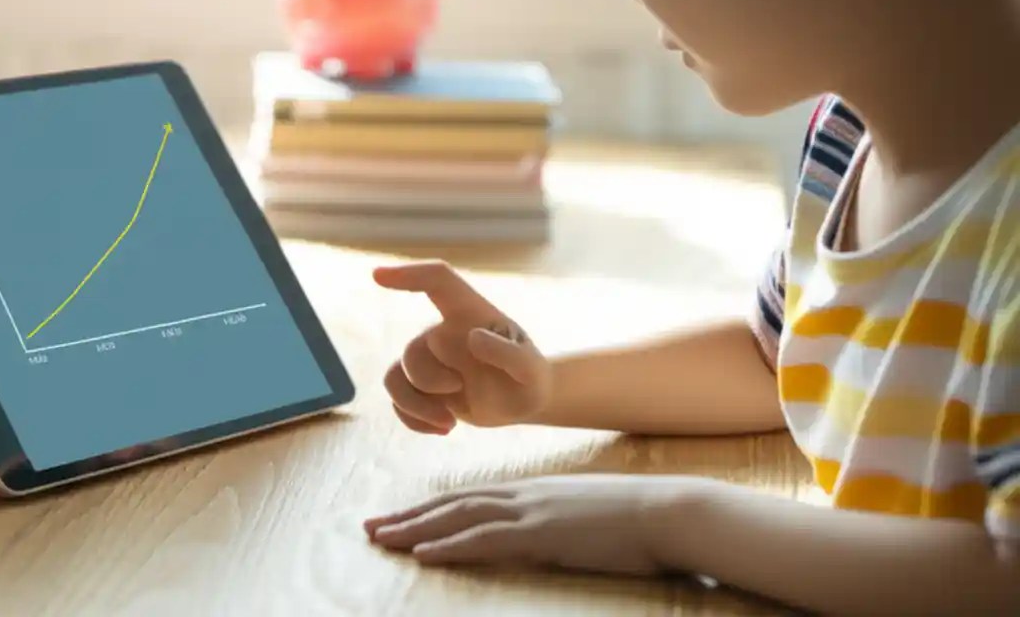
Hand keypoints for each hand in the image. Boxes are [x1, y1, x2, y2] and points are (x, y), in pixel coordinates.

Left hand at [364, 474, 701, 575]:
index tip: (402, 515)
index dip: (432, 506)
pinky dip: (449, 545)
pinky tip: (422, 553)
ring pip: (458, 517)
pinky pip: (484, 540)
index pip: (470, 496)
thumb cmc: (640, 518)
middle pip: (453, 502)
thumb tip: (550, 533)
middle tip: (371, 527)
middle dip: (409, 514)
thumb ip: (562, 519)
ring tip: (381, 539)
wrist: (671, 511)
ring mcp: (532, 512)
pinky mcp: (543, 534)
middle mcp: (525, 495)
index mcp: (535, 490)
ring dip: (415, 529)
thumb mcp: (590, 514)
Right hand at [373, 261, 551, 432]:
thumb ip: (509, 354)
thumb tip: (472, 337)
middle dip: (428, 381)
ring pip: (395, 377)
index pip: (437, 282)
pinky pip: (398, 400)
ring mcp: (430, 360)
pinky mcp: (422, 387)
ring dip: (415, 406)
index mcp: (469, 314)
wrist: (523, 401)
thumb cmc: (530, 377)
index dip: (408, 275)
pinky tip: (444, 428)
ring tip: (449, 424)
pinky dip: (415, 420)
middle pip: (412, 351)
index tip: (378, 276)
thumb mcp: (532, 370)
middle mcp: (443, 333)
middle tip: (459, 390)